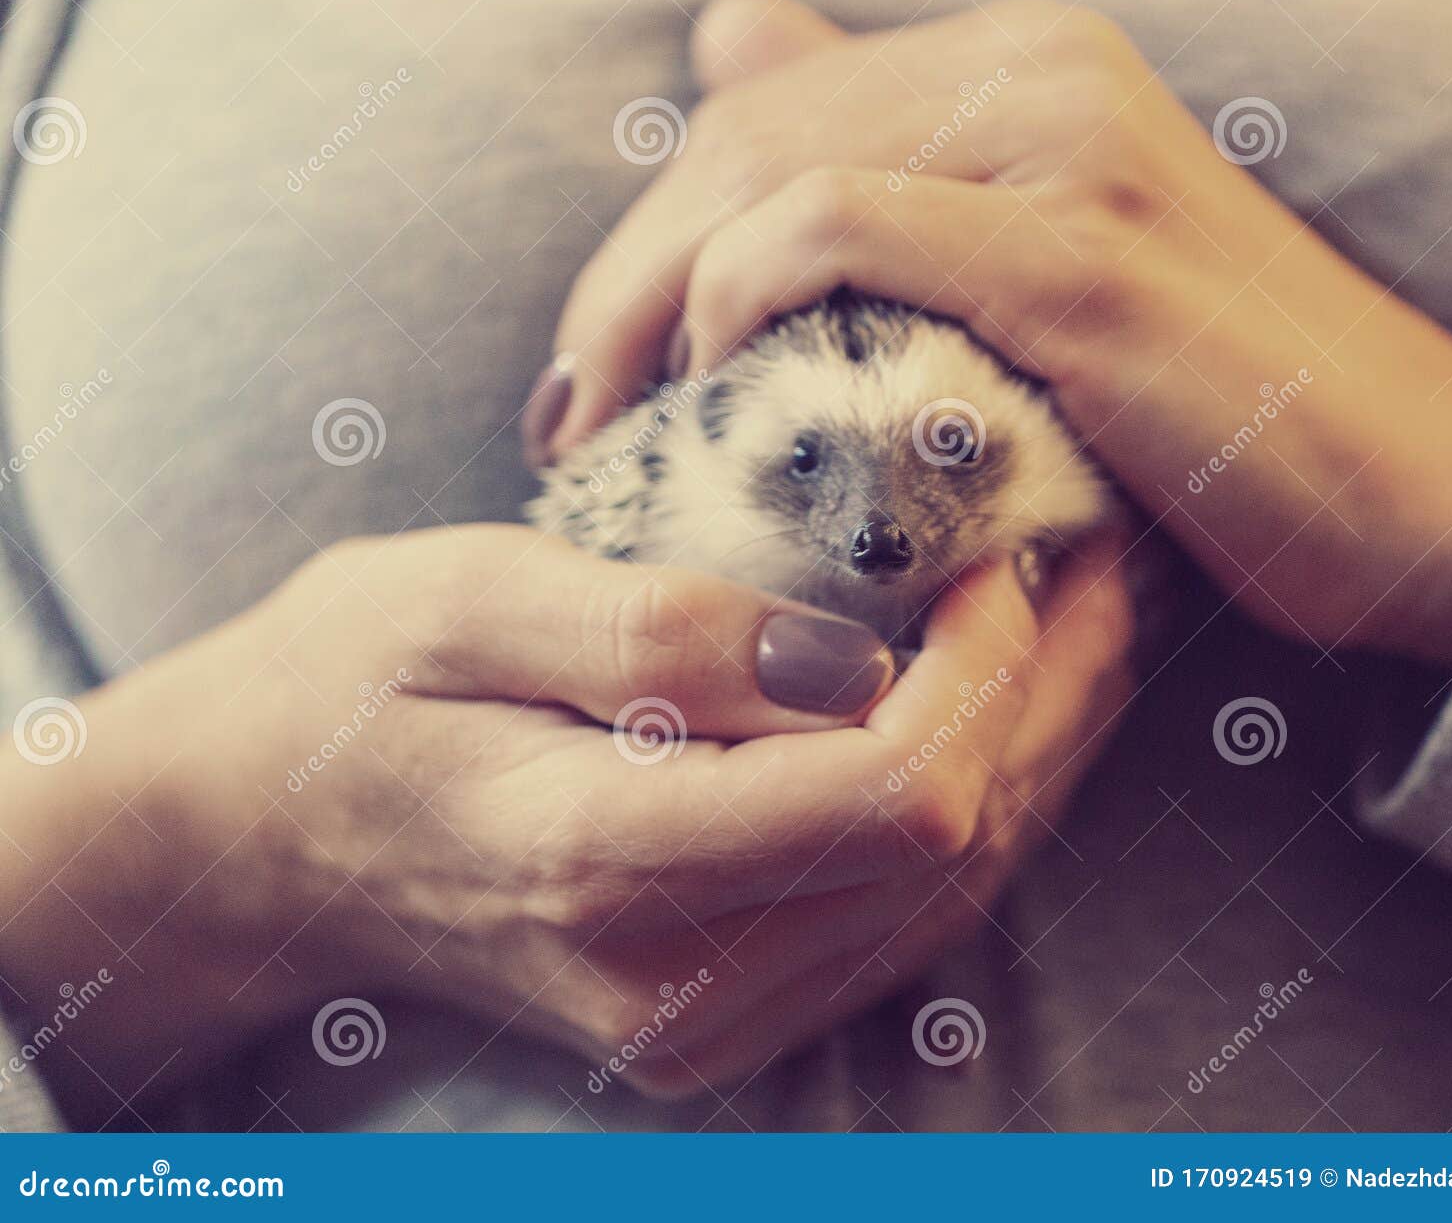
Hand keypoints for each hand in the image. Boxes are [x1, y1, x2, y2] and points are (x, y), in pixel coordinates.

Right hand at [0, 524, 1127, 1106]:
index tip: (986, 544)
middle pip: (959, 846)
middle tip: (1080, 549)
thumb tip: (853, 649)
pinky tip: (994, 704)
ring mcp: (708, 1016)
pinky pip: (909, 913)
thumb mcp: (466, 603)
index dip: (986, 666)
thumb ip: (656, 634)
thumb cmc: (341, 694)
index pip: (895, 793)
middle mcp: (679, 980)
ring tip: (1066, 611)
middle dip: (1046, 688)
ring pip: (959, 888)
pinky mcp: (725, 1007)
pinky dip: (976, 799)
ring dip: (1033, 742)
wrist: (263, 843)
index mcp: (606, 864)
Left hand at [534, 0, 1451, 663]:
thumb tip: (731, 44)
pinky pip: (842, 231)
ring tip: (618, 433)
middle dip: (616, 287)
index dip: (641, 246)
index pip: (758, 119)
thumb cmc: (1214, 420)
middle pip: (736, 141)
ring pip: (767, 172)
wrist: (1417, 492)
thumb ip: (907, 194)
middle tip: (571, 423)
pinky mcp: (1078, 255)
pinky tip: (719, 398)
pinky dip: (743, 302)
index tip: (593, 381)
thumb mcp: (1047, 295)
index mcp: (1016, 73)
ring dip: (653, 305)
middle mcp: (1032, 72)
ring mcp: (1060, 150)